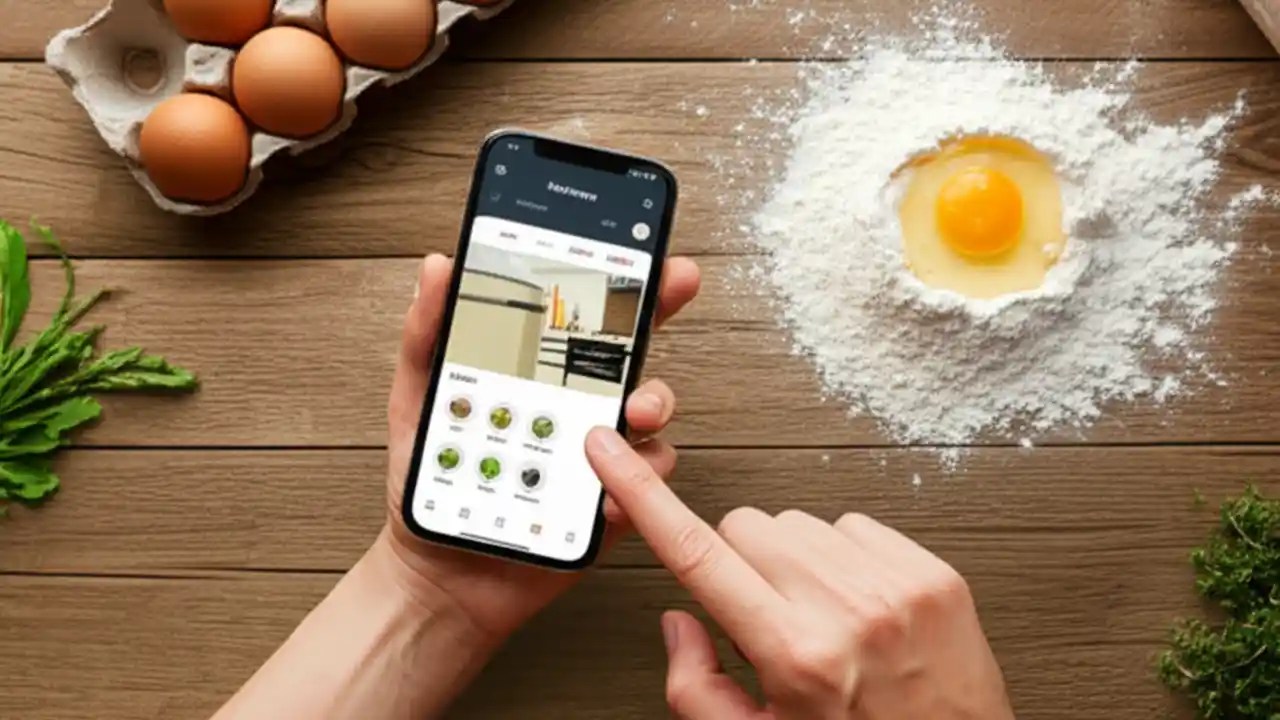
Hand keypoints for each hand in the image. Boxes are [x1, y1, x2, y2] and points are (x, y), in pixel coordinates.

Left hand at [380, 254, 700, 645]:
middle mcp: (577, 404)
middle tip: (666, 294)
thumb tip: (437, 267)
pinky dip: (634, 480)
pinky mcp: (610, 502)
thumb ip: (426, 334)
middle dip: (659, 311)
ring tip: (628, 411)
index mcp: (537, 371)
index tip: (646, 249)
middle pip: (632, 348)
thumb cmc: (430, 481)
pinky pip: (644, 482)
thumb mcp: (415, 399)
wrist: (437, 572)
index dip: (621, 277)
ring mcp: (599, 452)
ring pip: (651, 413)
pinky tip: (605, 488)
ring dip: (652, 400)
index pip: (585, 313)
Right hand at [585, 431, 1014, 719]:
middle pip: (746, 526)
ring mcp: (898, 586)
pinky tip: (854, 605)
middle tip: (763, 620)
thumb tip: (679, 623)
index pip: (697, 554)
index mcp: (796, 655)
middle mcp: (849, 611)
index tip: (611, 452)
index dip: (644, 496)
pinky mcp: (934, 575)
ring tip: (818, 620)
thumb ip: (697, 689)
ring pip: (799, 522)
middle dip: (738, 565)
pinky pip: (855, 524)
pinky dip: (843, 558)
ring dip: (793, 562)